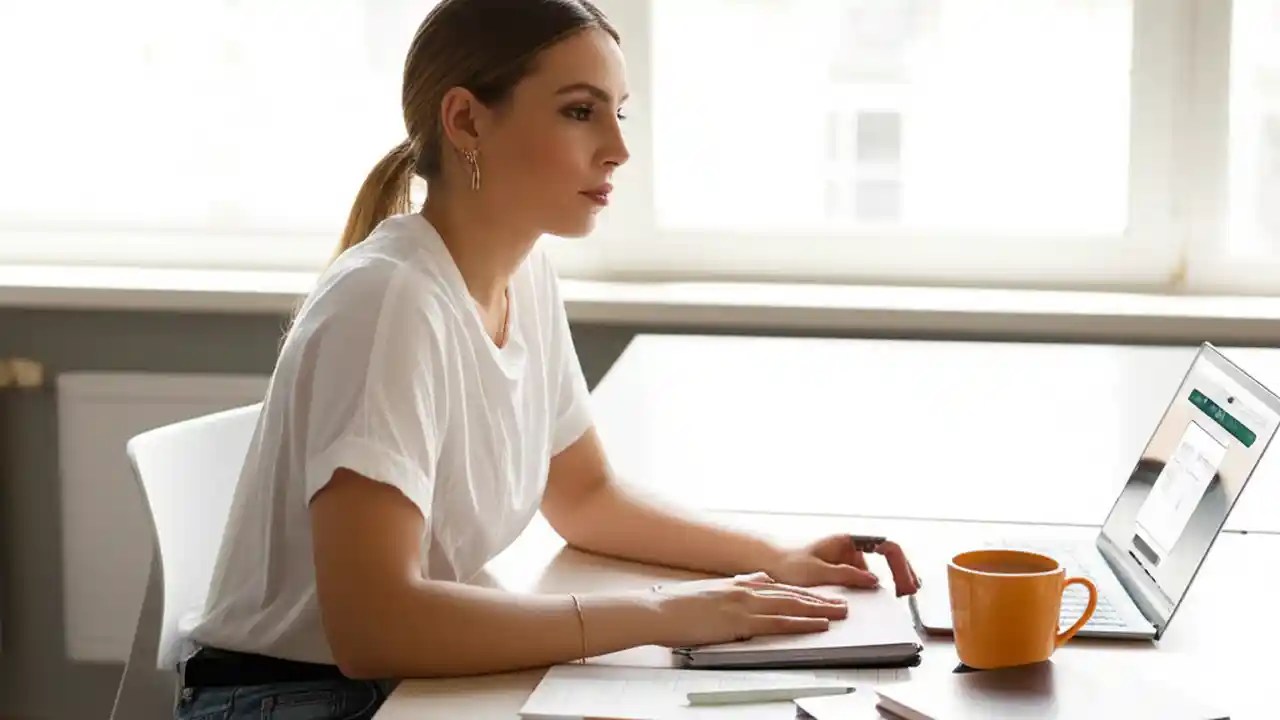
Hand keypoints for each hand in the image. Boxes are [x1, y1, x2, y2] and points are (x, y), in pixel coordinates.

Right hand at [647, 572, 848, 648]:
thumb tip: (755, 580)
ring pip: (791, 606)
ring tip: (840, 612)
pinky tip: (819, 624)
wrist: (658, 610)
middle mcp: (746, 590)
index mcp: (738, 584)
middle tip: (843, 602)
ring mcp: (745, 605)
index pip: (779, 588)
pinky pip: (779, 623)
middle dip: (820, 598)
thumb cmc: (677, 606)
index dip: (803, 592)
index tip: (822, 595)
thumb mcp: (709, 591)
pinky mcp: (741, 622)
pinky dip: (802, 622)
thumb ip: (735, 586)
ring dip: (819, 609)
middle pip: (791, 594)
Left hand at [765, 534, 921, 596]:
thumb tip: (874, 580)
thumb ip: (845, 575)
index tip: (906, 584)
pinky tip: (888, 595)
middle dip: (904, 572)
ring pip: (881, 566)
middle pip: (890, 555)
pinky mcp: (844, 569)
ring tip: (904, 594)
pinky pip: (869, 575)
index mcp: (847, 540)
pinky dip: (881, 585)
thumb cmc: (787, 562)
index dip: (901, 565)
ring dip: (895, 578)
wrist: (768, 562)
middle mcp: (851, 546)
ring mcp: (849, 558)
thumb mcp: (816, 572)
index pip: (886, 546)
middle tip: (911, 592)